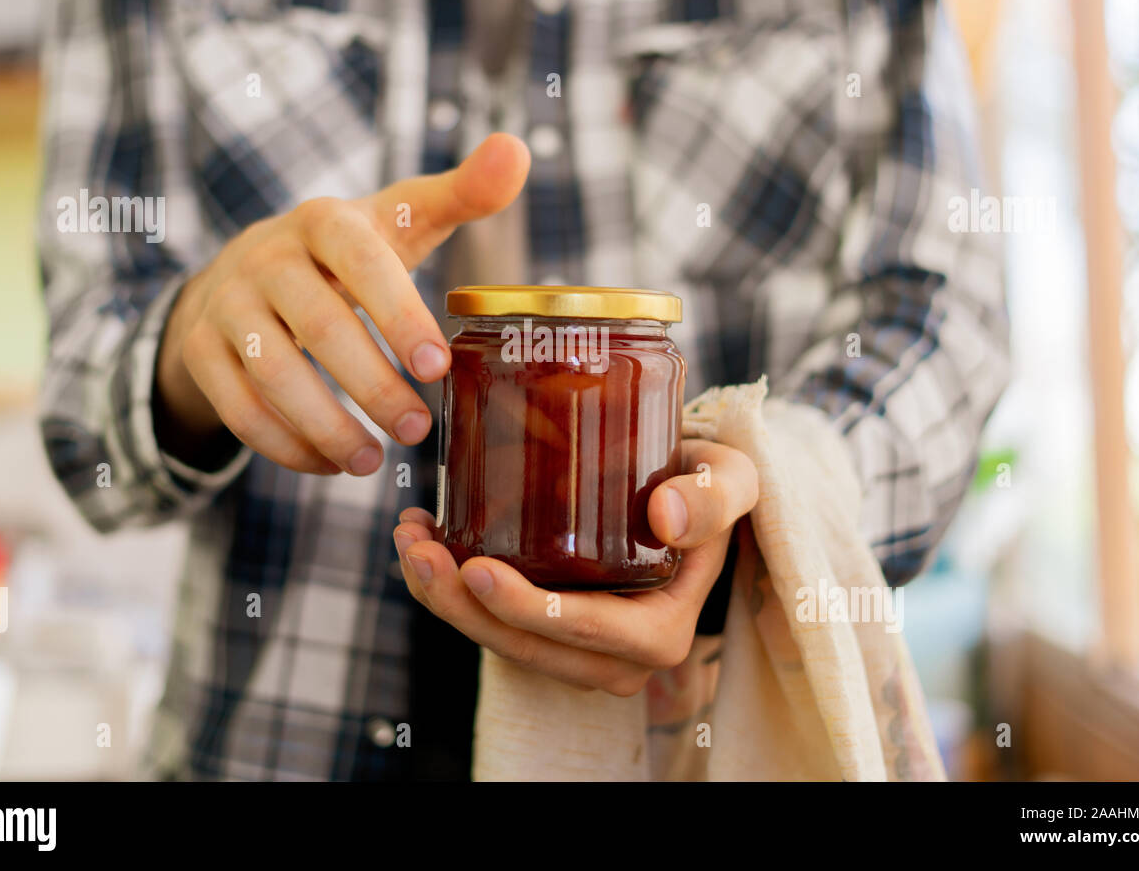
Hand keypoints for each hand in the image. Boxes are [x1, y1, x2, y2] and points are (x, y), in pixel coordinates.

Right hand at [155, 133, 530, 474]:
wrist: (245, 272)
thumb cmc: (348, 253)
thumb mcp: (400, 220)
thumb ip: (462, 193)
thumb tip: (518, 148)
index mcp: (325, 221)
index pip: (362, 262)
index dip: (399, 315)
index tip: (438, 367)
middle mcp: (267, 256)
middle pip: (319, 328)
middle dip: (373, 387)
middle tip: (418, 430)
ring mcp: (226, 305)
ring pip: (274, 375)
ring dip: (328, 428)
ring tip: (375, 462)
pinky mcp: (201, 351)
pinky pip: (240, 409)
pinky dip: (287, 446)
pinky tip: (331, 465)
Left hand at [393, 440, 757, 694]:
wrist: (691, 496)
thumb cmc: (707, 486)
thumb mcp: (730, 480)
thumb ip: (712, 496)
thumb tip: (666, 518)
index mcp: (659, 633)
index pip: (584, 632)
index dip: (527, 610)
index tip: (476, 569)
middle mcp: (614, 658)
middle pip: (524, 646)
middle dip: (459, 605)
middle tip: (417, 548)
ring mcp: (575, 649)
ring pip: (497, 640)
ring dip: (442, 598)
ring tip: (408, 538)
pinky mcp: (547, 629)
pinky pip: (491, 622)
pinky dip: (450, 588)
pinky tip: (424, 539)